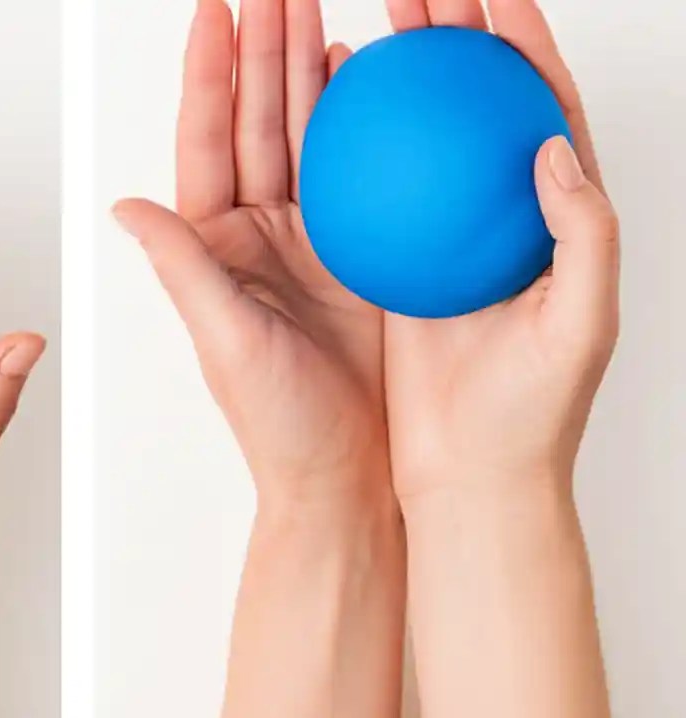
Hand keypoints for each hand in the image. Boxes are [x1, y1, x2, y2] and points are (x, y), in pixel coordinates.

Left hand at [113, 0, 385, 503]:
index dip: (209, 72)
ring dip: (304, 66)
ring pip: (302, 130)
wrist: (343, 469)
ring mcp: (306, 235)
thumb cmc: (277, 422)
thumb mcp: (223, 340)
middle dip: (261, 47)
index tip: (214, 9)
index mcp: (212, 244)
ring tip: (310, 3)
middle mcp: (252, 230)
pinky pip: (351, 166)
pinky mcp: (355, 248)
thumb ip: (183, 268)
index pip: (208, 139)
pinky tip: (356, 68)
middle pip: (255, 118)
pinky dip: (353, 115)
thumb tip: (125, 206)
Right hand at [382, 0, 618, 500]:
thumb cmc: (536, 412)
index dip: (525, 44)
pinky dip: (353, 142)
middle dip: (454, 37)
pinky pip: (368, 187)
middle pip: (474, 106)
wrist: (470, 478)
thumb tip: (553, 145)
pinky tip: (328, 107)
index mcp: (555, 218)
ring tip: (374, 26)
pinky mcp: (390, 263)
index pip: (543, 108)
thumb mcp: (581, 325)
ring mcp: (439, 236)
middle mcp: (495, 216)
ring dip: (399, 78)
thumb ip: (584, 234)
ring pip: (418, 137)